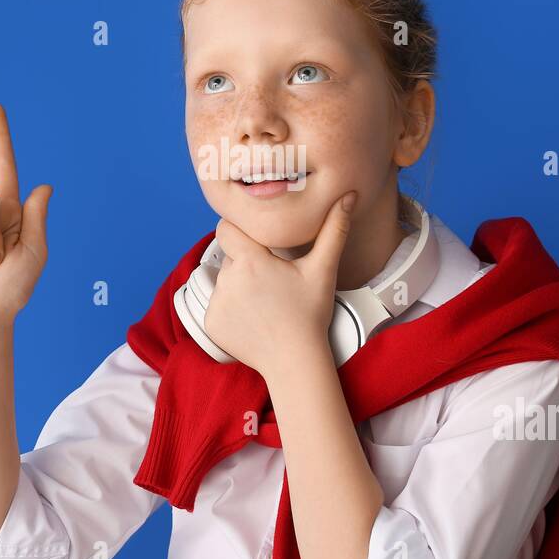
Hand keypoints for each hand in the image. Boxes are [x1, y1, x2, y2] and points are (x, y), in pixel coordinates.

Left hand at [203, 191, 356, 385]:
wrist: (294, 361)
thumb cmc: (309, 315)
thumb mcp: (323, 270)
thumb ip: (334, 229)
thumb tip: (349, 196)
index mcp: (250, 261)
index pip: (226, 228)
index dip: (240, 231)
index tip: (257, 242)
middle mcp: (228, 279)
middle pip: (230, 256)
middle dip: (246, 262)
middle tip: (272, 280)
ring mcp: (216, 302)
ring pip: (224, 280)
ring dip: (239, 285)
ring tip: (265, 302)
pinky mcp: (210, 323)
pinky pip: (216, 305)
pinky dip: (231, 310)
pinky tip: (254, 319)